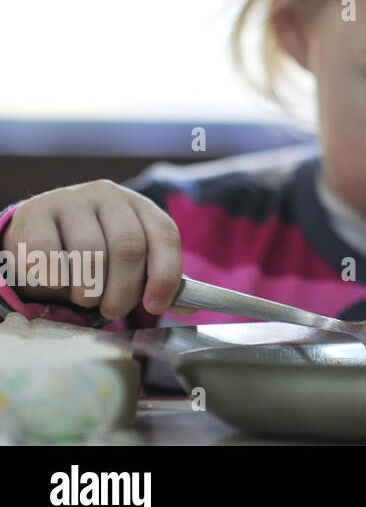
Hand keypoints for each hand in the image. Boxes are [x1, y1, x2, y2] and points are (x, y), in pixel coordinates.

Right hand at [1, 180, 196, 321]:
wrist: (39, 233)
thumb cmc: (94, 251)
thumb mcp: (129, 260)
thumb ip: (156, 279)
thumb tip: (189, 307)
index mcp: (140, 206)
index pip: (165, 235)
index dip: (165, 275)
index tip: (155, 306)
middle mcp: (109, 195)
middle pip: (129, 247)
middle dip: (124, 291)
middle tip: (113, 310)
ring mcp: (71, 200)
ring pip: (91, 253)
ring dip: (89, 290)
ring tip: (85, 298)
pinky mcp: (35, 213)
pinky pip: (49, 255)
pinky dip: (55, 280)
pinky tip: (56, 284)